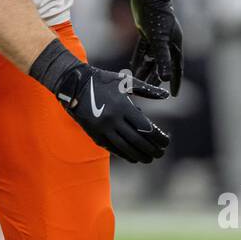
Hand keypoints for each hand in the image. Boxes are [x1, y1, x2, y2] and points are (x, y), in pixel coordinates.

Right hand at [30, 39, 169, 162]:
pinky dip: (125, 155)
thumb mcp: (125, 81)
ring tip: (150, 159)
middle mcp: (113, 120)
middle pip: (137, 141)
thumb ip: (146, 90)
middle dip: (152, 149)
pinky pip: (112, 149)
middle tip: (161, 153)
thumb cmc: (103, 80)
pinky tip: (134, 158)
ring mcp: (103, 129)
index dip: (158, 137)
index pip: (145, 128)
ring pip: (125, 148)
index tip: (166, 142)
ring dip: (140, 155)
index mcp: (122, 106)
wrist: (74, 85)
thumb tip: (165, 96)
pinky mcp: (95, 135)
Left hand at [130, 0, 182, 95]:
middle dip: (157, 78)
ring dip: (145, 69)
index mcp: (175, 44)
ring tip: (138, 82)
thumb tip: (165, 78)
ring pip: (152, 58)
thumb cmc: (156, 16)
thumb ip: (162, 59)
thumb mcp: (159, 40)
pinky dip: (139, 58)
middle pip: (163, 64)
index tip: (174, 94)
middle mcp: (168, 42)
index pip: (176, 67)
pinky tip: (134, 66)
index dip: (175, 81)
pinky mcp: (146, 32)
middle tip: (150, 91)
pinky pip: (143, 49)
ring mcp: (157, 37)